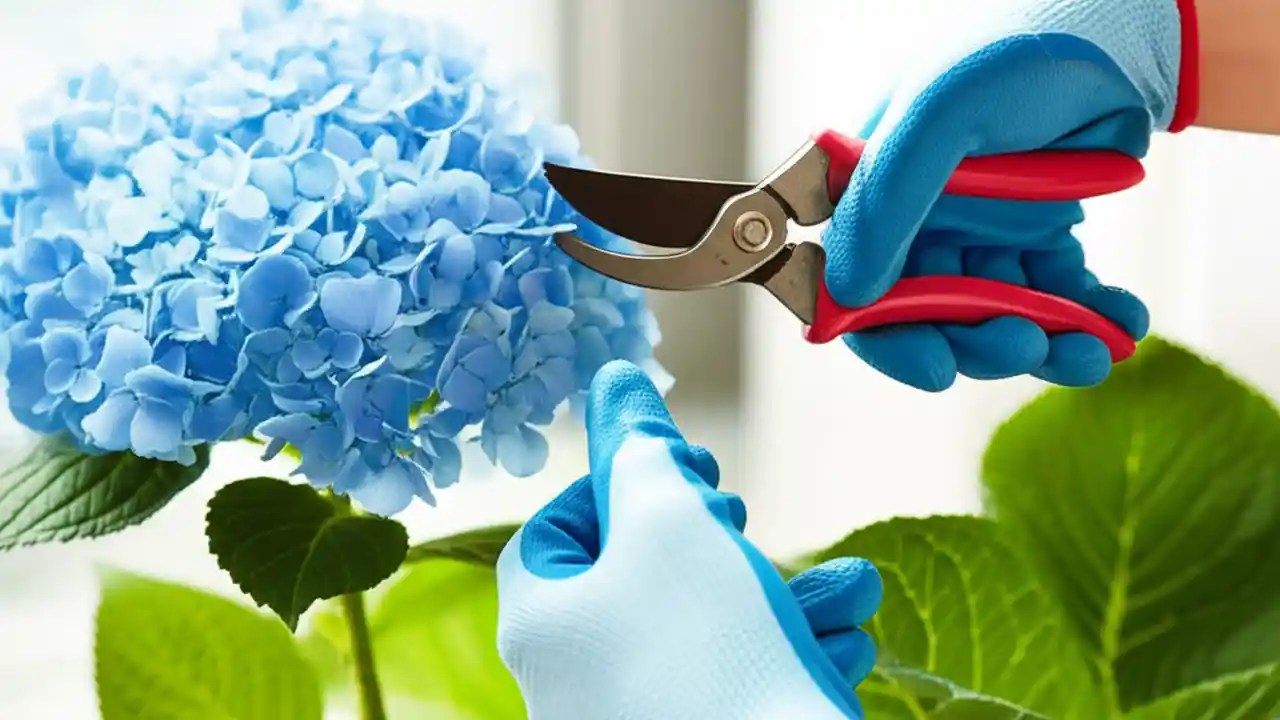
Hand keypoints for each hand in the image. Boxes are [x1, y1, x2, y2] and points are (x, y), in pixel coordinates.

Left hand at [496, 360, 881, 718]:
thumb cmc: (709, 657)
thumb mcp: (670, 523)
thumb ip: (639, 449)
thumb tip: (612, 381)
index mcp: (546, 623)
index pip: (559, 530)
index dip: (618, 484)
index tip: (684, 473)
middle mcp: (582, 681)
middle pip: (644, 577)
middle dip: (722, 538)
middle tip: (742, 521)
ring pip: (712, 631)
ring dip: (787, 594)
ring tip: (849, 588)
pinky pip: (743, 684)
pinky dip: (795, 651)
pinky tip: (848, 641)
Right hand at [824, 0, 1196, 390]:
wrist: (1105, 39)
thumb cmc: (1005, 57)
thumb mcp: (934, 118)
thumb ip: (885, 204)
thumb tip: (846, 294)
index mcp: (874, 200)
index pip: (856, 291)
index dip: (888, 340)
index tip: (935, 368)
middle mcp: (918, 227)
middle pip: (932, 321)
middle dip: (981, 344)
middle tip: (1027, 342)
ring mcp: (978, 238)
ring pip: (997, 320)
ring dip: (1043, 342)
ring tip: (1089, 349)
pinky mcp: (1038, 240)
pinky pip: (1057, 298)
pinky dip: (1090, 319)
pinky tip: (1119, 323)